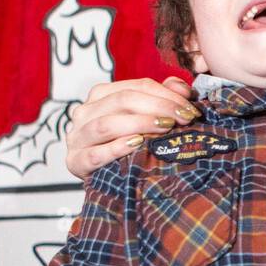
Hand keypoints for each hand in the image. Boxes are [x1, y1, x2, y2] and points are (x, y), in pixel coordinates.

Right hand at [66, 77, 198, 178]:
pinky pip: (95, 154)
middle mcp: (85, 112)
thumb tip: (183, 89)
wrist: (103, 178)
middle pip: (122, 101)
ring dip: (139, 124)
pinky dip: (116, 149)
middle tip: (184, 118)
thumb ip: (162, 99)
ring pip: (106, 124)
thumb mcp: (144, 119)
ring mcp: (77, 137)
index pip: (136, 87)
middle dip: (158, 107)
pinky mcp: (75, 162)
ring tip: (165, 128)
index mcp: (100, 96)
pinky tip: (137, 145)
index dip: (166, 94)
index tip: (190, 108)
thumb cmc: (127, 145)